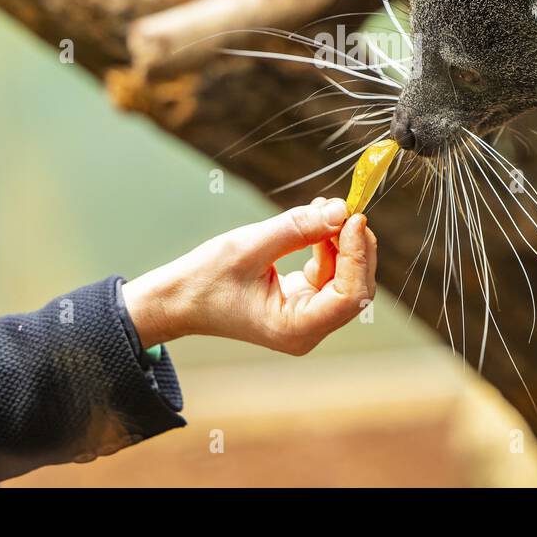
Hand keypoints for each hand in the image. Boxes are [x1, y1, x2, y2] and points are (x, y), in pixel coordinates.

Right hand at [121, 196, 377, 354]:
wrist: (178, 299)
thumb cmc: (205, 280)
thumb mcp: (249, 247)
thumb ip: (297, 229)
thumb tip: (340, 210)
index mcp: (296, 328)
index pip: (350, 295)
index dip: (358, 255)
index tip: (353, 217)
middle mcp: (307, 329)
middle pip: (355, 288)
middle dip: (354, 246)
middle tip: (344, 207)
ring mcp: (306, 317)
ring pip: (346, 277)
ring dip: (340, 241)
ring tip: (321, 209)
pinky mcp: (301, 301)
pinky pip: (329, 273)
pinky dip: (328, 246)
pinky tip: (315, 222)